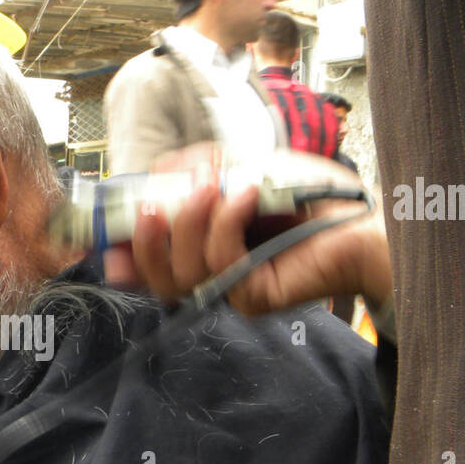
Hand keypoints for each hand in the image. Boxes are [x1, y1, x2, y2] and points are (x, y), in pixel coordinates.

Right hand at [104, 154, 391, 314]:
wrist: (362, 216)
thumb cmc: (309, 194)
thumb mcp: (240, 167)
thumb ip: (195, 170)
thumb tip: (155, 177)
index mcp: (202, 249)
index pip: (150, 261)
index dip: (123, 250)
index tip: (102, 234)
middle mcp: (212, 275)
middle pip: (157, 278)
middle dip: (147, 240)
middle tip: (151, 203)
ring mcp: (231, 290)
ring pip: (183, 273)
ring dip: (189, 221)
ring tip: (211, 182)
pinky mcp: (253, 296)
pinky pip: (221, 263)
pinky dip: (227, 221)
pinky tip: (247, 192)